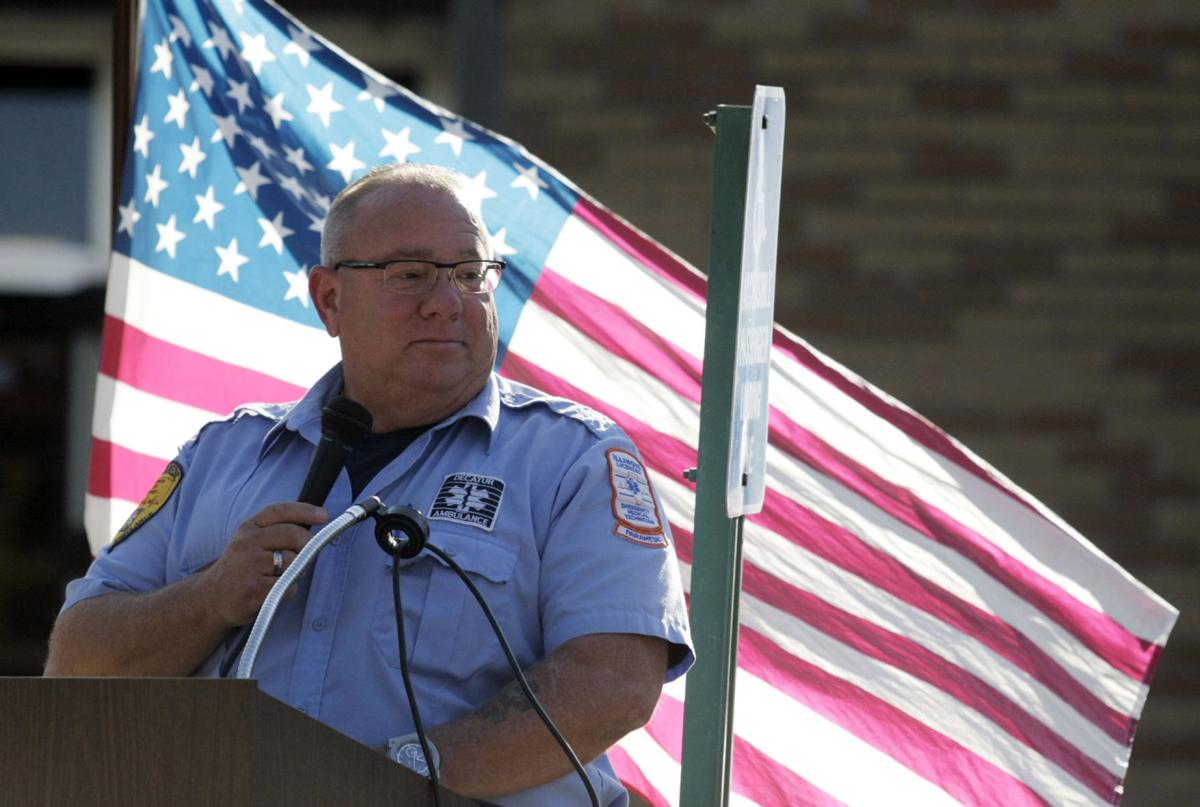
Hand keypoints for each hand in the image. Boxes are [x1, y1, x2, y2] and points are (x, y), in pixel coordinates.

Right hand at [197, 501, 327, 626]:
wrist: (210, 600)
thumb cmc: (239, 570)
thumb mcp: (249, 542)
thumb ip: (274, 531)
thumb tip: (312, 528)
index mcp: (248, 528)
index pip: (279, 511)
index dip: (304, 510)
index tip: (324, 515)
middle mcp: (247, 543)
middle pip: (292, 535)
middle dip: (308, 544)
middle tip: (310, 553)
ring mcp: (249, 566)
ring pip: (294, 563)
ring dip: (296, 572)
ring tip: (280, 577)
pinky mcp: (254, 590)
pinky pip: (288, 586)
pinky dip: (288, 590)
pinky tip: (274, 591)